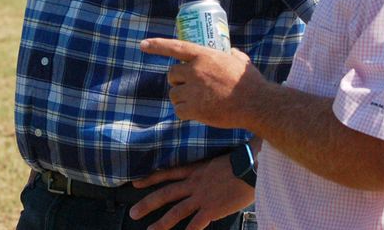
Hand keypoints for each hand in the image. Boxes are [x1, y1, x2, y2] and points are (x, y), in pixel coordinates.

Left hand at [128, 154, 253, 229]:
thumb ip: (208, 168)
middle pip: (165, 194)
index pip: (167, 173)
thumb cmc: (240, 161)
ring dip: (161, 223)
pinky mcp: (211, 210)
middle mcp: (194, 184)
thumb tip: (207, 172)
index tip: (136, 183)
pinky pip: (195, 225)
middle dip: (147, 204)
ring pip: (176, 212)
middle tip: (132, 213)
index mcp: (195, 170)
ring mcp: (202, 197)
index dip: (151, 178)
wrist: (251, 166)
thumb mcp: (217, 160)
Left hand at [140, 37, 265, 127]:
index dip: (157, 45)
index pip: (175, 47)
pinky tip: (197, 112)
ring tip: (197, 100)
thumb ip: (228, 53)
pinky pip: (179, 110)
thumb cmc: (249, 81)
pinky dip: (185, 112)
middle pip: (171, 74)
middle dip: (177, 80)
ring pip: (174, 94)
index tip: (142, 45)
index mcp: (204, 55)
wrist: (256, 104)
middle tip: (190, 85)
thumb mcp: (238, 59)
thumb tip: (227, 51)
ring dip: (181, 97)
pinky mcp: (195, 109)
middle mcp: (195, 71)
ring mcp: (193, 90)